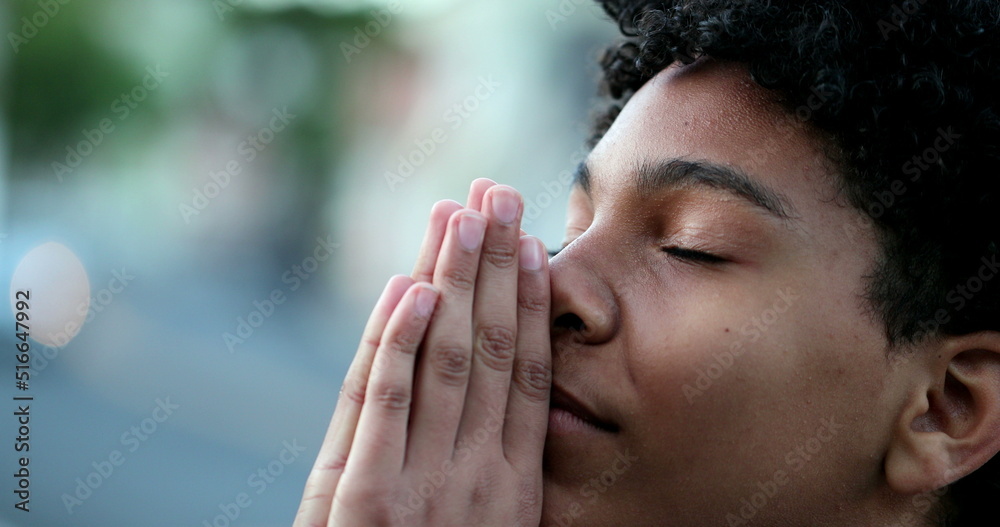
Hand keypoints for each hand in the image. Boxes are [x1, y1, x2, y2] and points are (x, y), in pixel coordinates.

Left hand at [294, 179, 551, 525]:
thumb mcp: (482, 526)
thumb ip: (493, 462)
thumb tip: (515, 381)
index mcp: (515, 485)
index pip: (528, 370)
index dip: (529, 300)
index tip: (532, 240)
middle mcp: (480, 477)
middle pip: (491, 349)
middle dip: (496, 267)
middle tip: (500, 194)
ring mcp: (423, 486)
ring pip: (444, 361)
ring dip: (453, 282)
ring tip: (460, 214)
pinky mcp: (365, 501)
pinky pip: (385, 404)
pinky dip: (398, 342)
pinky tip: (412, 288)